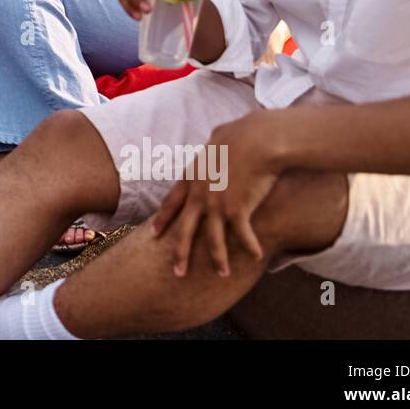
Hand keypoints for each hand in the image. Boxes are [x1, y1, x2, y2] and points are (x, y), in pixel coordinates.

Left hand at [149, 113, 280, 277]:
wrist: (255, 140)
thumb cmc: (240, 135)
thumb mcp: (216, 140)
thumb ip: (212, 149)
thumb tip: (216, 138)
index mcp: (191, 177)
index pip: (171, 202)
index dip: (162, 219)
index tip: (153, 233)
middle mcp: (199, 195)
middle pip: (184, 229)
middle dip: (180, 253)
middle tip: (177, 273)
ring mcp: (216, 204)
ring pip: (213, 240)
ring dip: (219, 259)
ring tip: (223, 273)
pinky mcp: (237, 210)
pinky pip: (241, 235)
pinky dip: (250, 246)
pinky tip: (256, 255)